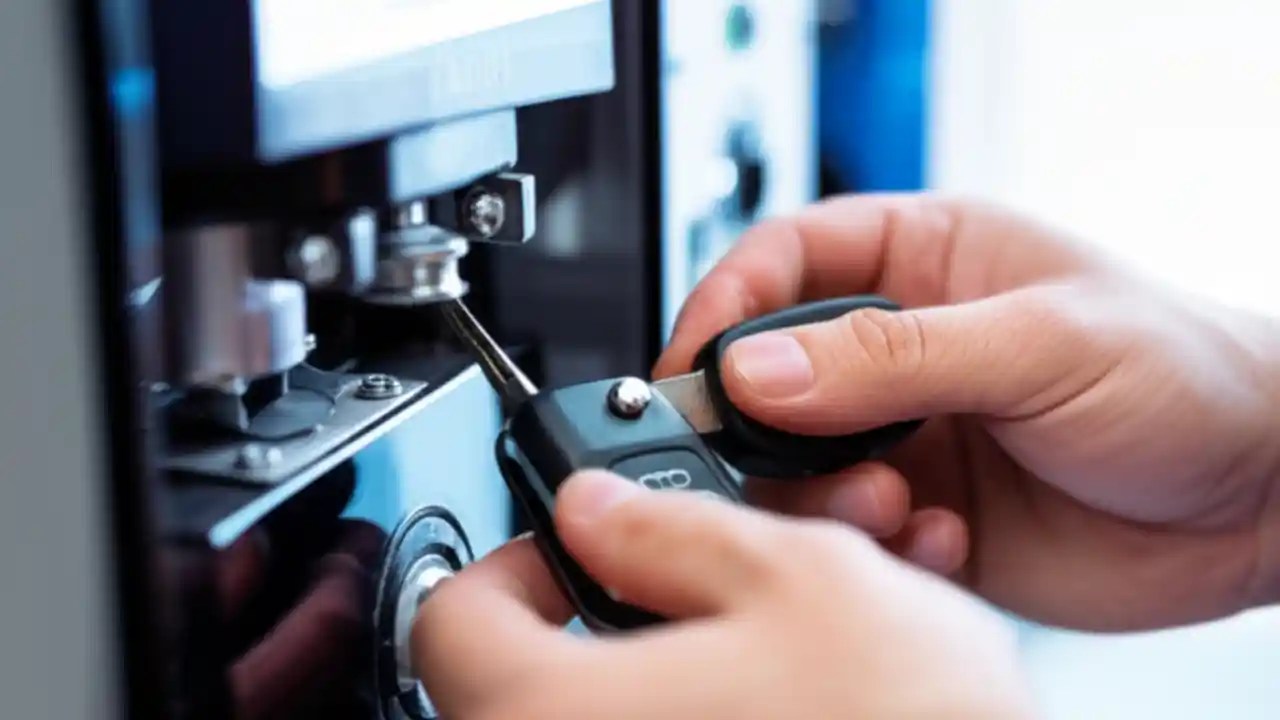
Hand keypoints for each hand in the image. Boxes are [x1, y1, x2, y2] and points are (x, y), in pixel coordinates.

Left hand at [415, 471, 1032, 719]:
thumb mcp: (801, 579)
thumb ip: (672, 527)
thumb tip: (600, 510)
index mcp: (551, 710)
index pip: (453, 619)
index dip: (516, 560)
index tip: (576, 549)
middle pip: (542, 668)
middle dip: (629, 602)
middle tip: (702, 579)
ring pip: (628, 705)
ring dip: (695, 650)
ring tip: (782, 625)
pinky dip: (728, 703)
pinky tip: (807, 680)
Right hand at [656, 193, 1279, 630]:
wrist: (1263, 503)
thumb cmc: (1188, 377)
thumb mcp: (1040, 342)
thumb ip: (892, 355)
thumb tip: (757, 368)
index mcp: (925, 262)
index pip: (785, 261)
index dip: (726, 303)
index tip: (696, 361)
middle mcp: (902, 352)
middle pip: (772, 373)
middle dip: (758, 423)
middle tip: (769, 459)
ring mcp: (910, 435)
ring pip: (801, 466)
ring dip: (826, 496)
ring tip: (891, 505)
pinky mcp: (926, 516)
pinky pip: (855, 536)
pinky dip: (881, 548)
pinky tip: (945, 541)